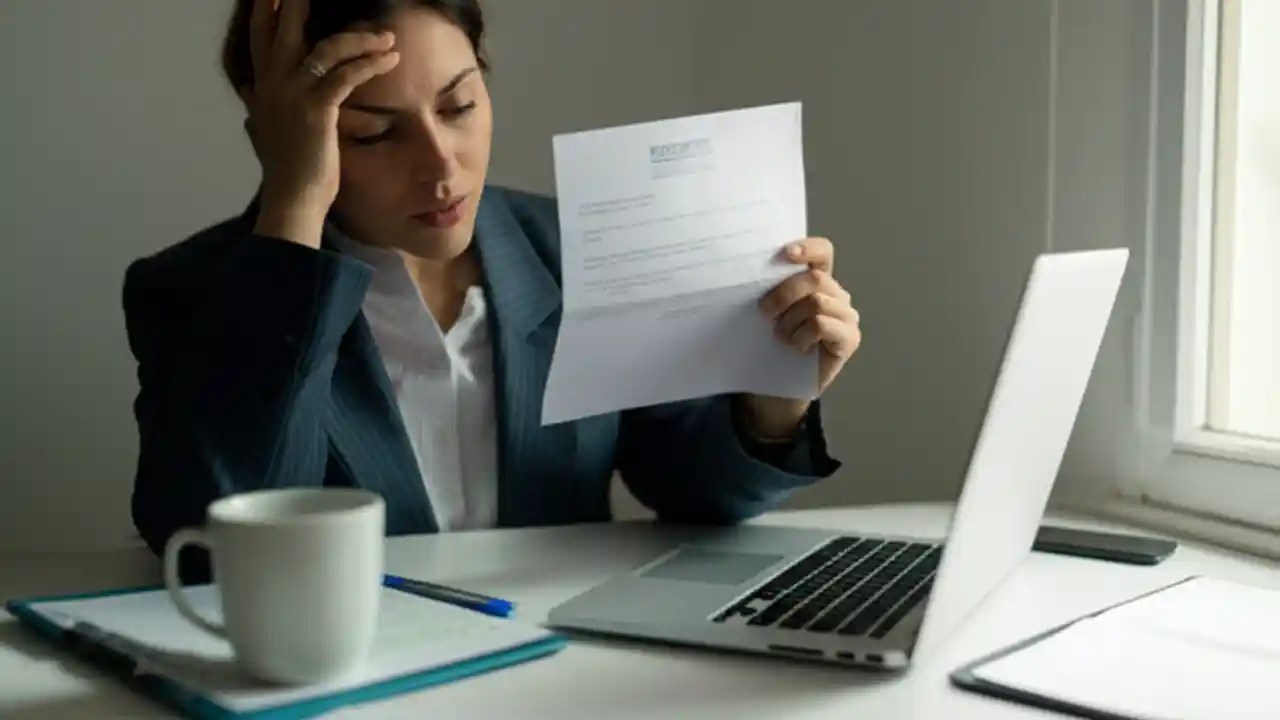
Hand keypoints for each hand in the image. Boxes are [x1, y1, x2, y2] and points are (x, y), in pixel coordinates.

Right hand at [243, 0, 399, 246]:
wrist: (293, 199)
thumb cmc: (286, 171)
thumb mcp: (264, 132)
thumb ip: (258, 108)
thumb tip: (247, 95)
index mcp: (262, 88)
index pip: (259, 37)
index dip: (266, 11)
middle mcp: (273, 85)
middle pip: (283, 29)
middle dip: (297, 3)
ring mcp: (293, 95)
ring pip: (327, 48)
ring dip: (361, 38)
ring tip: (387, 37)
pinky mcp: (317, 109)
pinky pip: (348, 74)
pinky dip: (372, 63)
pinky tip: (391, 59)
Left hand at [742, 237, 861, 436]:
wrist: (778, 386)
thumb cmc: (772, 345)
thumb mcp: (768, 312)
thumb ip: (770, 289)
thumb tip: (749, 271)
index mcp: (818, 281)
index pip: (822, 252)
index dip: (807, 248)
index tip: (784, 254)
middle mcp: (837, 295)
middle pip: (814, 279)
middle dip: (783, 294)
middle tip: (765, 312)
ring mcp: (847, 316)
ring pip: (816, 302)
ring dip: (790, 320)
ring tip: (781, 337)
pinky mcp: (850, 338)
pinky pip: (822, 324)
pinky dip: (802, 335)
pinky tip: (797, 348)